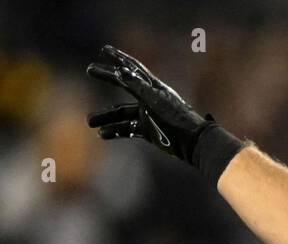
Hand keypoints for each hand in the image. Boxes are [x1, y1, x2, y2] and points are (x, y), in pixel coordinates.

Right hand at [86, 45, 211, 163]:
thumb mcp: (155, 101)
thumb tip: (120, 71)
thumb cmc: (175, 119)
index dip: (118, 58)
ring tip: (89, 121)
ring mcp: (148, 115)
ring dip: (106, 117)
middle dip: (107, 78)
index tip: (103, 49)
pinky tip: (103, 134)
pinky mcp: (148, 130)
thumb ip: (138, 86)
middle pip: (123, 86)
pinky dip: (116, 131)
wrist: (191, 143)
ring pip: (122, 113)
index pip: (132, 69)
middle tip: (90, 70)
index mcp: (152, 88)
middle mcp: (148, 99)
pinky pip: (128, 129)